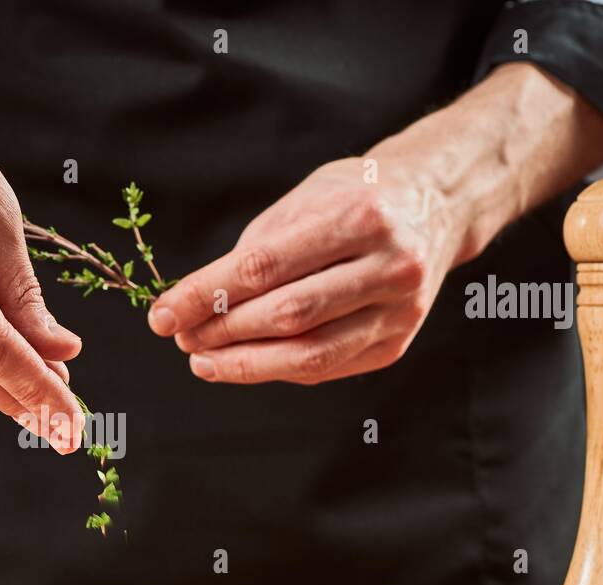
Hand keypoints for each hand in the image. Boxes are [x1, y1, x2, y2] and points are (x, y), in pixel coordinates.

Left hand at [148, 157, 461, 384]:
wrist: (439, 204)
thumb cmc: (358, 197)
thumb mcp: (305, 199)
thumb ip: (255, 251)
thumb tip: (195, 306)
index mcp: (360, 217)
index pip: (263, 267)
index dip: (205, 295)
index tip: (163, 314)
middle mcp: (389, 265)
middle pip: (287, 315)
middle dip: (222, 332)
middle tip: (181, 337)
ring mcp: (399, 309)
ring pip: (309, 353)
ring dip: (245, 364)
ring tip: (203, 360)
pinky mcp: (397, 342)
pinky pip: (326, 366)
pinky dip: (278, 368)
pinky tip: (244, 364)